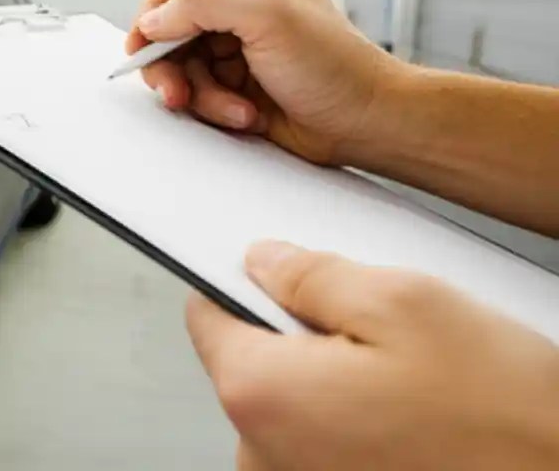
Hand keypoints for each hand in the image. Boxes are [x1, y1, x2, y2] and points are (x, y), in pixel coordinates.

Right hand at [126, 0, 404, 164]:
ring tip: (232, 108)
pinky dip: (214, 109)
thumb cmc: (336, 65)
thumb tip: (152, 18)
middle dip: (169, 63)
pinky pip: (197, 95)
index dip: (155, 8)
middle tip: (173, 91)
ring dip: (199, 94)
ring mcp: (235, 49)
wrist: (367, 122)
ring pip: (179, 66)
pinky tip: (246, 115)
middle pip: (169, 27)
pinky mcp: (234, 86)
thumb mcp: (268, 17)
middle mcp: (239, 7)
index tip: (147, 41)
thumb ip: (202, 4)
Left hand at [187, 242, 558, 470]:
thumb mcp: (406, 303)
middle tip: (381, 330)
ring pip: (295, 400)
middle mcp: (262, 452)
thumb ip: (312, 273)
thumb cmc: (506, 422)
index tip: (281, 271)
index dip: (246, 280)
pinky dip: (357, 417)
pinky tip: (414, 412)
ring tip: (414, 380)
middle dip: (305, 332)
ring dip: (338, 378)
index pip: (205, 313)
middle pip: (253, 359)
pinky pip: (324, 439)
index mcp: (260, 394)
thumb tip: (265, 260)